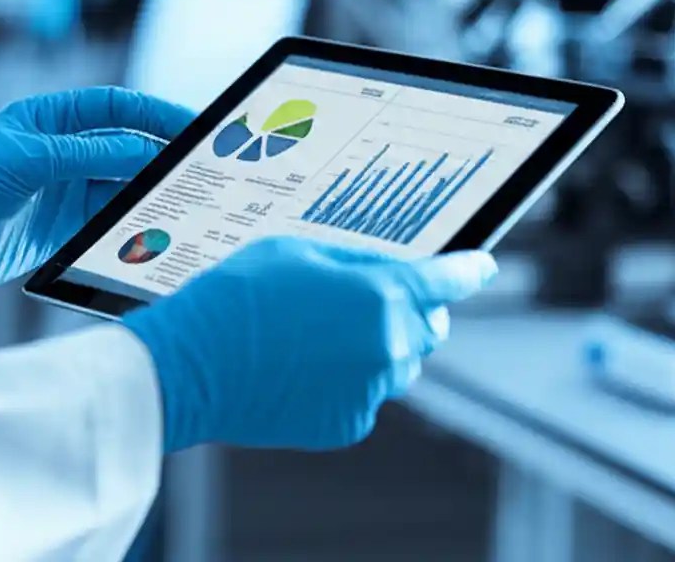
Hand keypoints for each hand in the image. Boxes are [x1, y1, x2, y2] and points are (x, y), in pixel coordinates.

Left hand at [0, 87, 193, 315]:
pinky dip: (134, 221)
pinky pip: (110, 219)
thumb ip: (87, 154)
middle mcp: (62, 150)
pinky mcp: (64, 227)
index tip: (191, 123)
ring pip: (124, 185)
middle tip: (202, 164)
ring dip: (152, 191)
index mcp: (49, 118)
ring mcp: (65, 189)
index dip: (155, 112)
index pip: (116, 107)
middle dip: (164, 153)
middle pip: (127, 146)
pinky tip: (156, 225)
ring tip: (188, 198)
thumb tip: (143, 152)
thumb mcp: (25, 159)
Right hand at [120, 237, 496, 451]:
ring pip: (398, 364)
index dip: (470, 270)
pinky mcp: (348, 422)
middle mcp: (388, 345)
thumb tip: (391, 268)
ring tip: (319, 336)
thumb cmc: (238, 298)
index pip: (448, 280)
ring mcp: (371, 389)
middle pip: (429, 326)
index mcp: (382, 295)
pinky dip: (348, 381)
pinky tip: (304, 367)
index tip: (482, 266)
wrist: (192, 365)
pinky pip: (367, 395)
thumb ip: (359, 260)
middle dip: (410, 310)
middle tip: (362, 300)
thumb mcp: (300, 252)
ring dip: (378, 347)